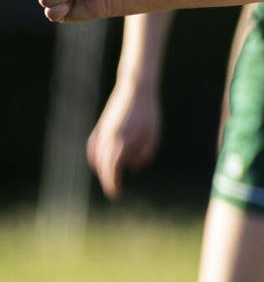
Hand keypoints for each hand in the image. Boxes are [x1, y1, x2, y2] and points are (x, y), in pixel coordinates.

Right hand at [87, 85, 161, 199]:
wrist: (135, 88)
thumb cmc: (148, 112)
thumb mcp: (153, 135)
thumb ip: (145, 153)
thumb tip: (134, 166)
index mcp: (122, 141)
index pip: (113, 168)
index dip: (113, 182)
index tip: (116, 193)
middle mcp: (108, 138)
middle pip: (103, 166)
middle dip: (108, 180)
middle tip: (114, 191)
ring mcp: (101, 132)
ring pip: (96, 157)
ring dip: (101, 170)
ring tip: (110, 179)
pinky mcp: (100, 126)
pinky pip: (93, 147)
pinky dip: (95, 157)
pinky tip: (100, 163)